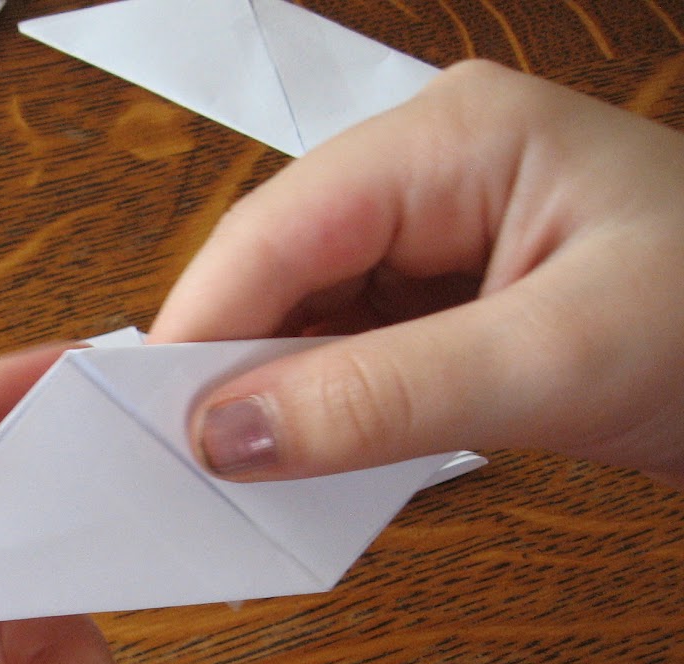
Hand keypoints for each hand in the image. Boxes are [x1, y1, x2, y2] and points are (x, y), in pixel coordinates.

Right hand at [149, 60, 683, 489]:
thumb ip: (383, 399)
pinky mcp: (441, 296)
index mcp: (455, 138)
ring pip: (300, 313)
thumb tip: (223, 436)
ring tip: (238, 474)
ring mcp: (433, 232)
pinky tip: (303, 457)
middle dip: (229, 364)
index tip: (157, 431)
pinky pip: (343, 349)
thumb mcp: (557, 362)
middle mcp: (428, 170)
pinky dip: (316, 408)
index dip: (205, 328)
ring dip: (269, 393)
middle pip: (277, 267)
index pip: (282, 228)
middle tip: (184, 466)